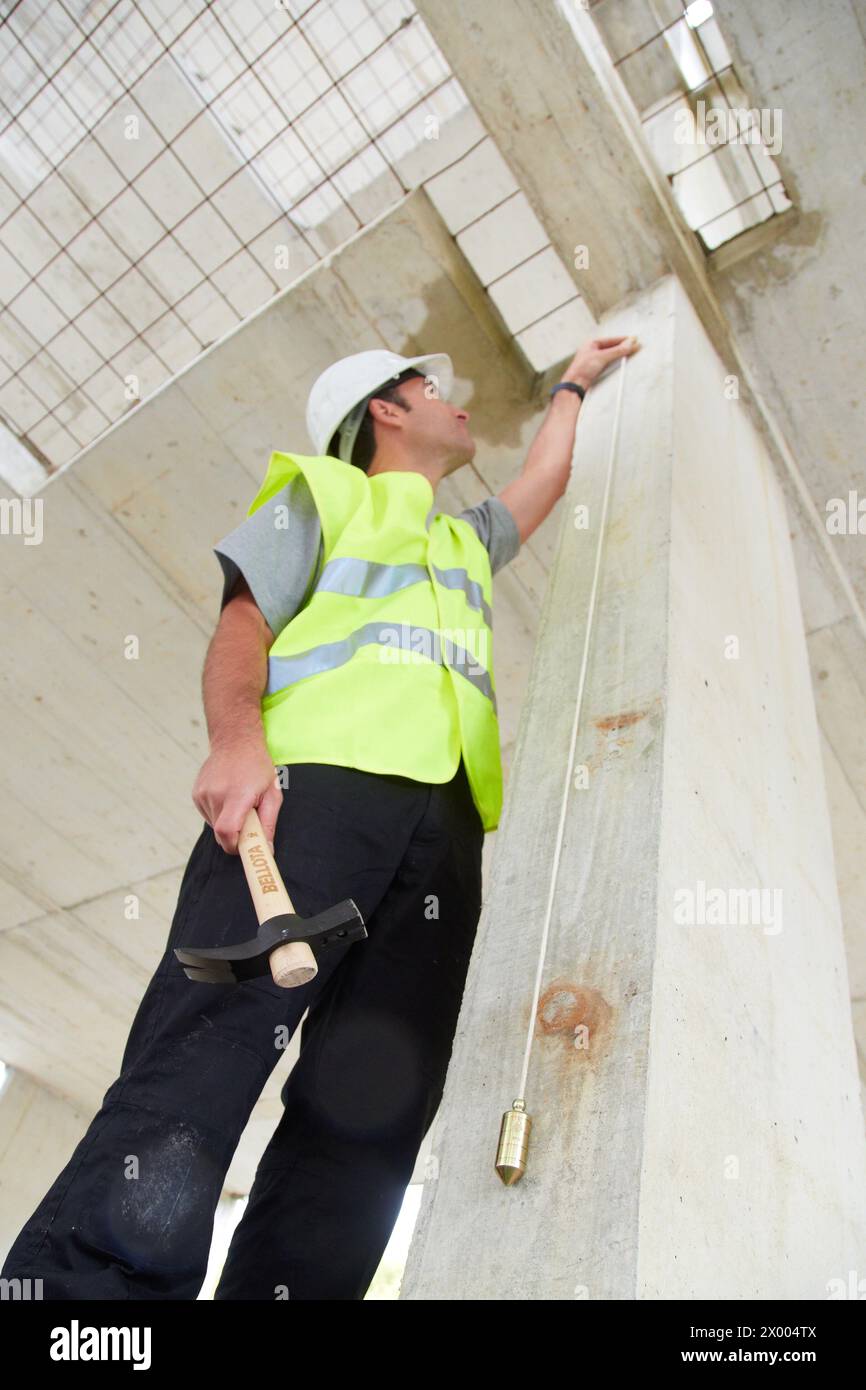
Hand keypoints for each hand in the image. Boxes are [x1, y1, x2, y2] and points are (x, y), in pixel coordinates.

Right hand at [192, 737, 282, 853]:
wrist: (235, 741)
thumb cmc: (258, 767)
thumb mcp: (272, 794)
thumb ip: (268, 823)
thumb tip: (266, 849)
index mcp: (236, 795)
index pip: (227, 832)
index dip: (235, 847)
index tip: (246, 848)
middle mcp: (215, 795)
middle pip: (221, 834)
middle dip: (236, 836)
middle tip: (249, 821)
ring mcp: (202, 794)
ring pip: (214, 826)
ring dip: (228, 822)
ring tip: (238, 802)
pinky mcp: (196, 794)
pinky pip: (209, 815)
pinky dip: (219, 813)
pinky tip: (228, 796)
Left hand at [561, 335, 640, 390]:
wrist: (575, 385)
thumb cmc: (583, 369)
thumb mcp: (603, 357)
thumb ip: (617, 350)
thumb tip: (630, 343)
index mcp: (591, 343)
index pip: (611, 340)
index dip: (623, 340)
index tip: (634, 340)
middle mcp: (592, 350)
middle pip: (611, 347)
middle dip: (623, 347)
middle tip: (635, 347)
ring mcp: (593, 360)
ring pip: (610, 355)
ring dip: (620, 354)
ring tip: (630, 353)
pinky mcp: (595, 370)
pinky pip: (608, 363)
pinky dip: (616, 362)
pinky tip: (621, 362)